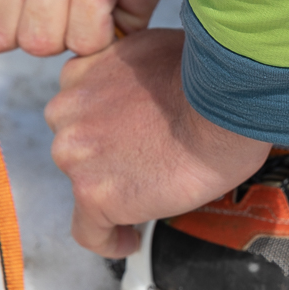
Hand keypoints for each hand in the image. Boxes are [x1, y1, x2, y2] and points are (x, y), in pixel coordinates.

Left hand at [45, 28, 270, 256]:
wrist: (220, 107)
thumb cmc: (206, 78)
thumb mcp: (153, 49)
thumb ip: (131, 69)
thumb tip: (146, 83)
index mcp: (80, 73)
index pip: (79, 109)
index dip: (105, 126)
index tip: (123, 140)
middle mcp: (67, 113)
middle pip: (78, 146)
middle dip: (109, 155)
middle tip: (148, 163)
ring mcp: (76, 156)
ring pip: (85, 184)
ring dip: (113, 190)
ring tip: (151, 196)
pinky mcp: (93, 195)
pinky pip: (90, 232)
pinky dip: (110, 240)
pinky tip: (130, 240)